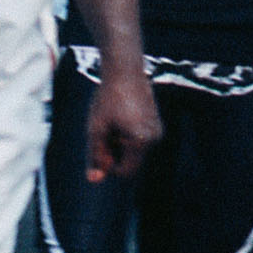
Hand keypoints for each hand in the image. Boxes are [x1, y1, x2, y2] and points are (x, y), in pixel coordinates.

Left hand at [85, 61, 158, 183]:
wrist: (126, 72)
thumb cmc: (108, 99)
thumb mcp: (97, 129)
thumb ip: (96, 156)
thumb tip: (94, 180)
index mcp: (141, 142)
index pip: (126, 172)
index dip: (109, 166)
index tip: (100, 146)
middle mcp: (155, 138)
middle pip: (131, 163)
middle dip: (115, 154)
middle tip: (105, 132)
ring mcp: (158, 131)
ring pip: (135, 153)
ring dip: (121, 145)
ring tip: (113, 124)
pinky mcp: (156, 124)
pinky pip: (141, 142)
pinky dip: (128, 137)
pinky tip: (122, 119)